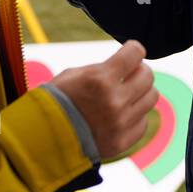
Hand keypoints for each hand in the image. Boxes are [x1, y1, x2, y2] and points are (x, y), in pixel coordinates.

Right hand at [49, 40, 159, 161]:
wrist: (41, 140)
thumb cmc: (55, 102)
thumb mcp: (74, 75)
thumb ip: (103, 69)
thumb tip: (127, 64)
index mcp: (100, 79)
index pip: (136, 53)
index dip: (134, 49)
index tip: (131, 52)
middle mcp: (114, 101)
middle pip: (147, 75)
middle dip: (139, 70)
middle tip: (129, 73)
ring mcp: (120, 123)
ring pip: (151, 98)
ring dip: (141, 92)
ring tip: (128, 94)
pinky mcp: (122, 142)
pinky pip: (143, 122)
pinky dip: (135, 116)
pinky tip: (121, 115)